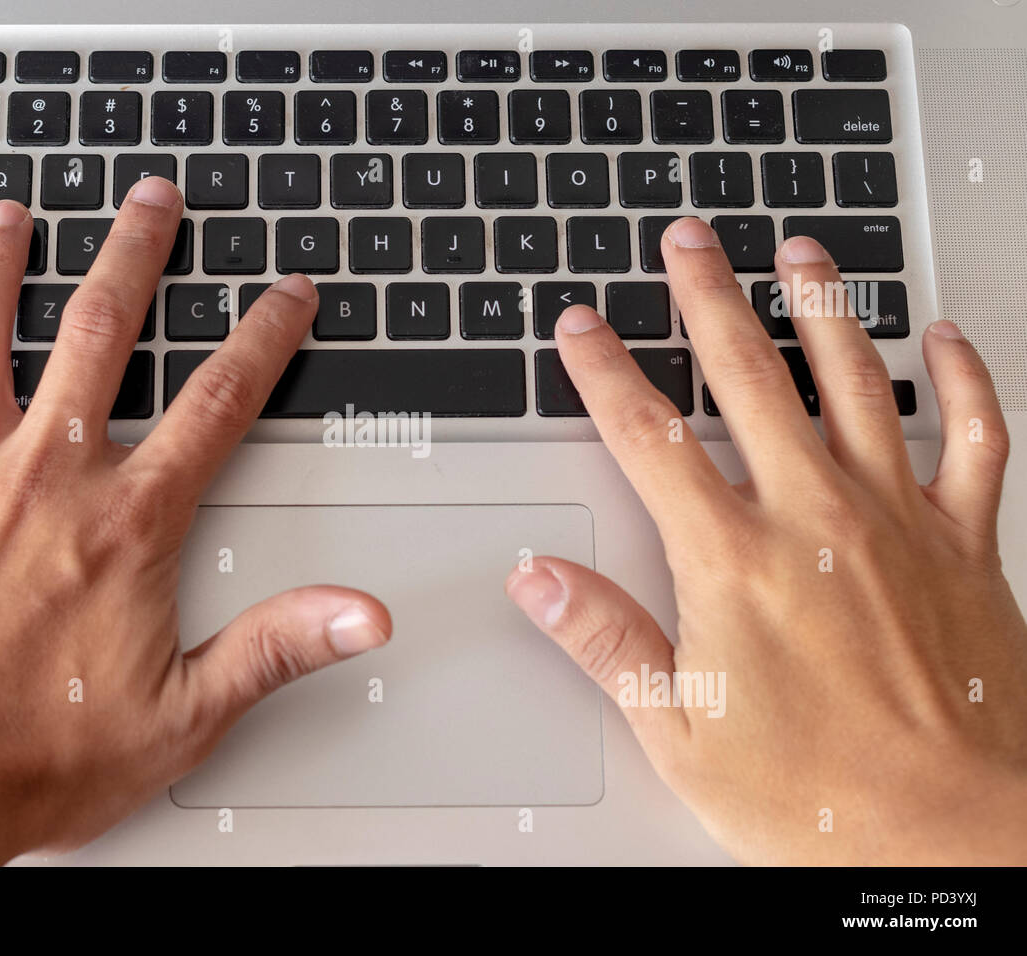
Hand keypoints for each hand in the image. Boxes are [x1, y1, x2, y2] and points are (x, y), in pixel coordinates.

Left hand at [0, 178, 389, 863]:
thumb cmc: (36, 755)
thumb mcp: (186, 715)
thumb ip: (277, 648)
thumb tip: (361, 613)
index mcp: (127, 525)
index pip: (217, 403)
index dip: (263, 338)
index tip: (285, 295)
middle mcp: (46, 482)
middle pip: (102, 335)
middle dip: (136, 254)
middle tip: (153, 201)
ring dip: (5, 268)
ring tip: (16, 215)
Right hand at [505, 217, 1026, 864]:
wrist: (958, 838)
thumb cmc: (820, 798)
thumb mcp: (679, 731)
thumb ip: (605, 641)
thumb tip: (539, 580)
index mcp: (734, 560)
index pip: (650, 436)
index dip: (606, 371)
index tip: (581, 328)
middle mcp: (816, 518)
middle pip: (750, 376)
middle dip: (708, 297)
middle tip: (687, 242)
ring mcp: (898, 522)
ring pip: (856, 381)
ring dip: (821, 307)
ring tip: (799, 252)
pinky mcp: (966, 544)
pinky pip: (972, 438)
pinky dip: (960, 381)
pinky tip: (941, 340)